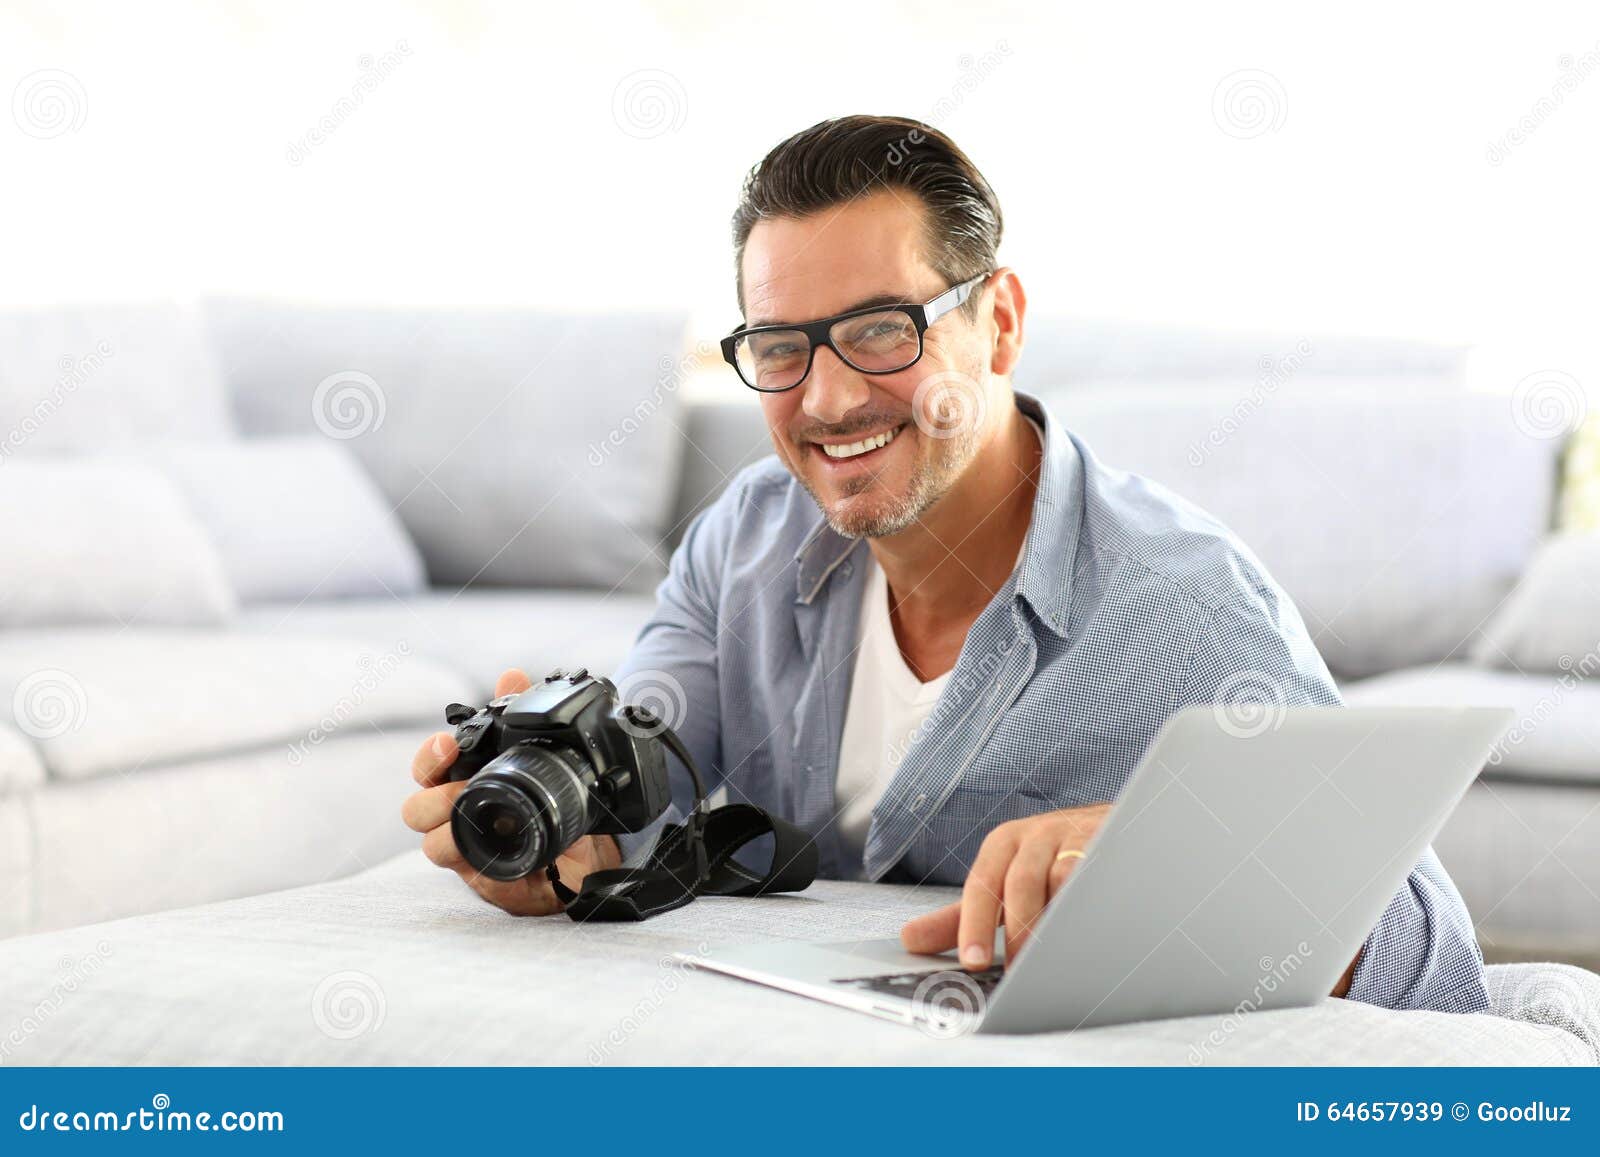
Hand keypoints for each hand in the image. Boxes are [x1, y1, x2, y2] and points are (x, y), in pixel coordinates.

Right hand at [400, 666, 621, 914]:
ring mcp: (468, 853)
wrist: (577, 848)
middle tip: (462, 788)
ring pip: (435, 848)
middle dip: (433, 798)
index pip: (425, 769)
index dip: (429, 757)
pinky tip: (504, 853)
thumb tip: (511, 675)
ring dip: (451, 834)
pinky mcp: (491, 880)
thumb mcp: (531, 754)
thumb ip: (516, 715)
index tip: (447, 743)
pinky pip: (478, 878)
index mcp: (458, 783)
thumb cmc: (539, 800)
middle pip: (416, 812)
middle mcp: (454, 818)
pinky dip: (488, 866)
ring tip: (480, 820)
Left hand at [900, 803, 1110, 967]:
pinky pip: (1099, 876)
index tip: (973, 960)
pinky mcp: (1111, 843)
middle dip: (1016, 931)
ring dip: (1053, 923)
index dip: (975, 924)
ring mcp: (1074, 837)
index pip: (981, 884)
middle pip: (1019, 883)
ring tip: (1049, 962)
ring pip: (1061, 879)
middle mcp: (1035, 835)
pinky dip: (1089, 906)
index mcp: (1002, 844)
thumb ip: (959, 915)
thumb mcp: (1001, 884)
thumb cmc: (1046, 863)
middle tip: (1015, 973)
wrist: (1109, 826)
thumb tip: (909, 940)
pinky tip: (1086, 934)